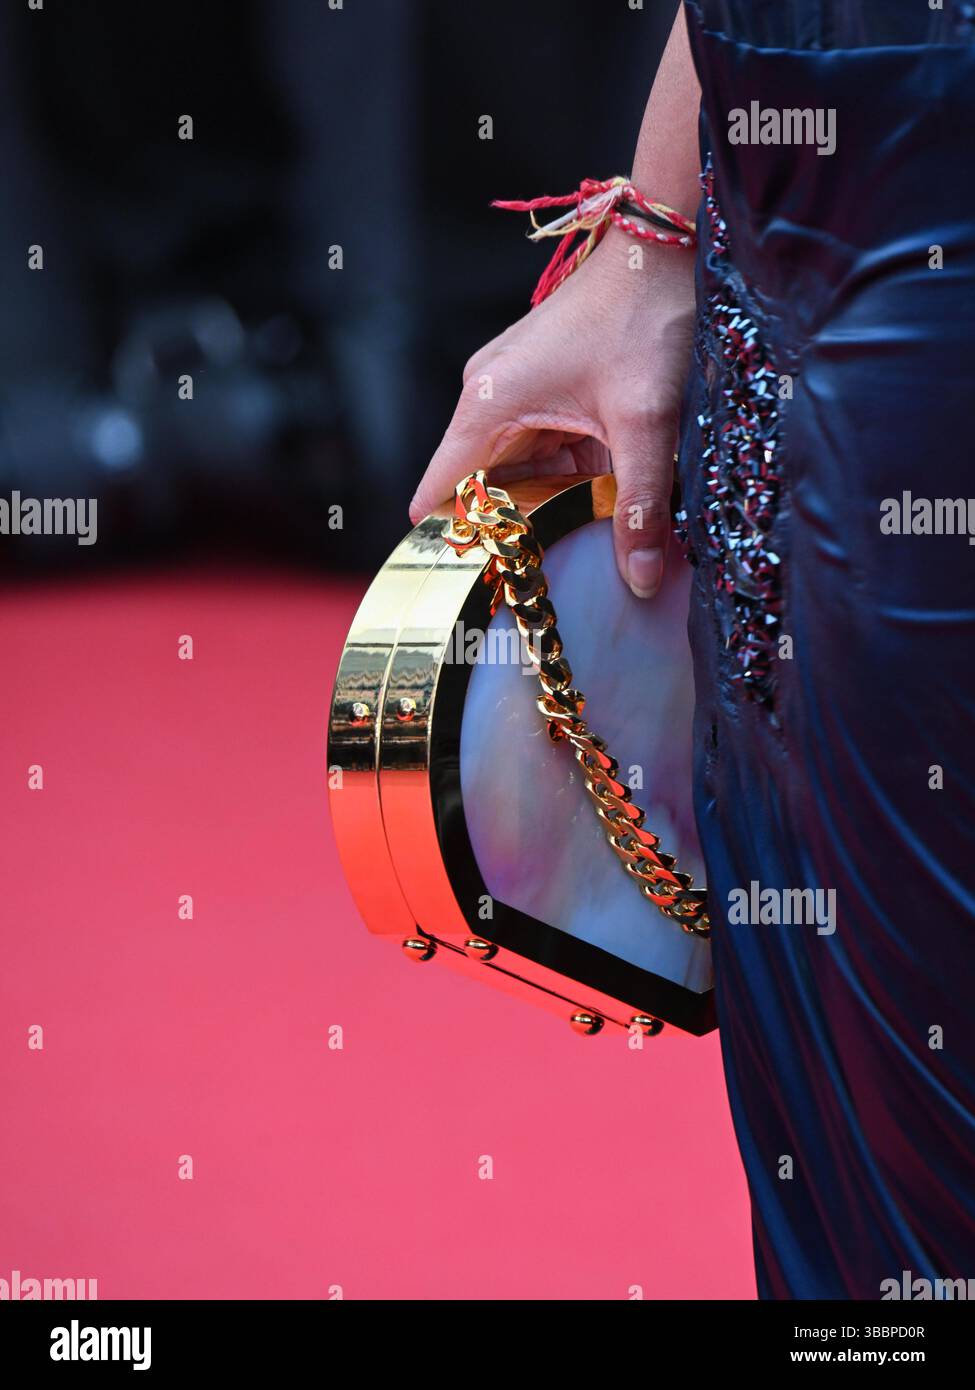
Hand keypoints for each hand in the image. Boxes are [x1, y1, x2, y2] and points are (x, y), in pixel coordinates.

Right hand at [409, 229, 695, 596]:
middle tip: (544, 585)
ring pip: (515, 474)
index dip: (450, 543)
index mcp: (487, 404)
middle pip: (479, 489)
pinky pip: (542, 451)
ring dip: (545, 508)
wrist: (667, 246)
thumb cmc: (645, 318)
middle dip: (510, 534)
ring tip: (578, 550)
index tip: (476, 590)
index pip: (439, 491)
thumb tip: (643, 581)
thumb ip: (641, 505)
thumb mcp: (645, 421)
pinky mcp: (542, 388)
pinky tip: (599, 504)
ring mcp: (514, 391)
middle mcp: (487, 397)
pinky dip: (566, 480)